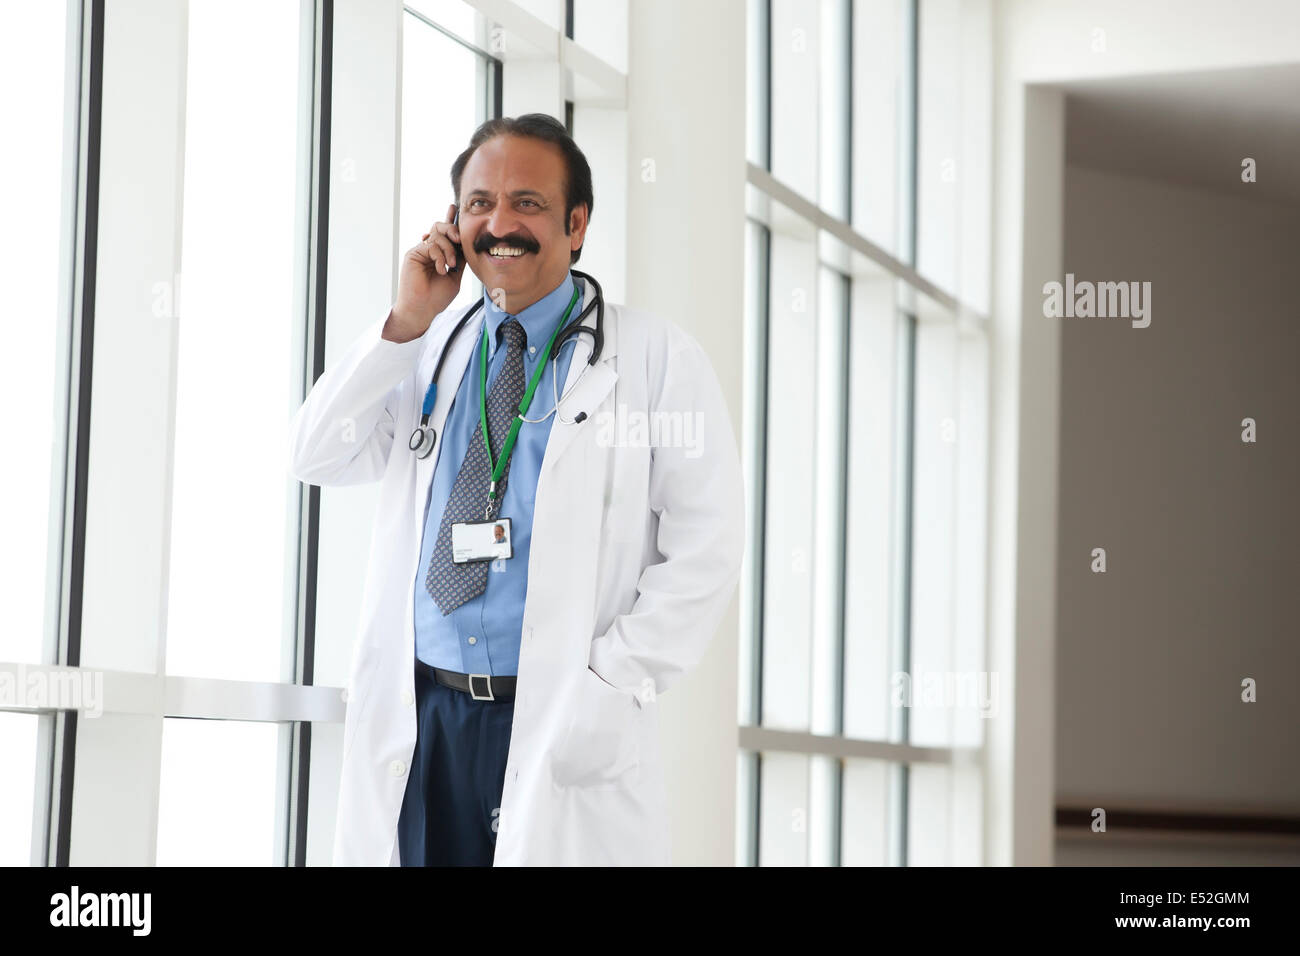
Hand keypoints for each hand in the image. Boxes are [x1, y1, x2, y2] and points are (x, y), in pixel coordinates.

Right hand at [385, 203, 464, 341]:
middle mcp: (428, 250)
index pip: (445, 234)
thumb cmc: (437, 297)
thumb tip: (467, 246)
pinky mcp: (413, 253)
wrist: (422, 310)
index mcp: (439, 255)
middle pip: (441, 228)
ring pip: (437, 235)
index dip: (450, 221)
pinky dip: (440, 257)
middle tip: (459, 240)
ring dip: (448, 250)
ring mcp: (420, 251)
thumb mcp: (455, 277)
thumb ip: (460, 260)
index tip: (454, 208)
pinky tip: (441, 269)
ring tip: (450, 266)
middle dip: (453, 229)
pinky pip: (431, 245)